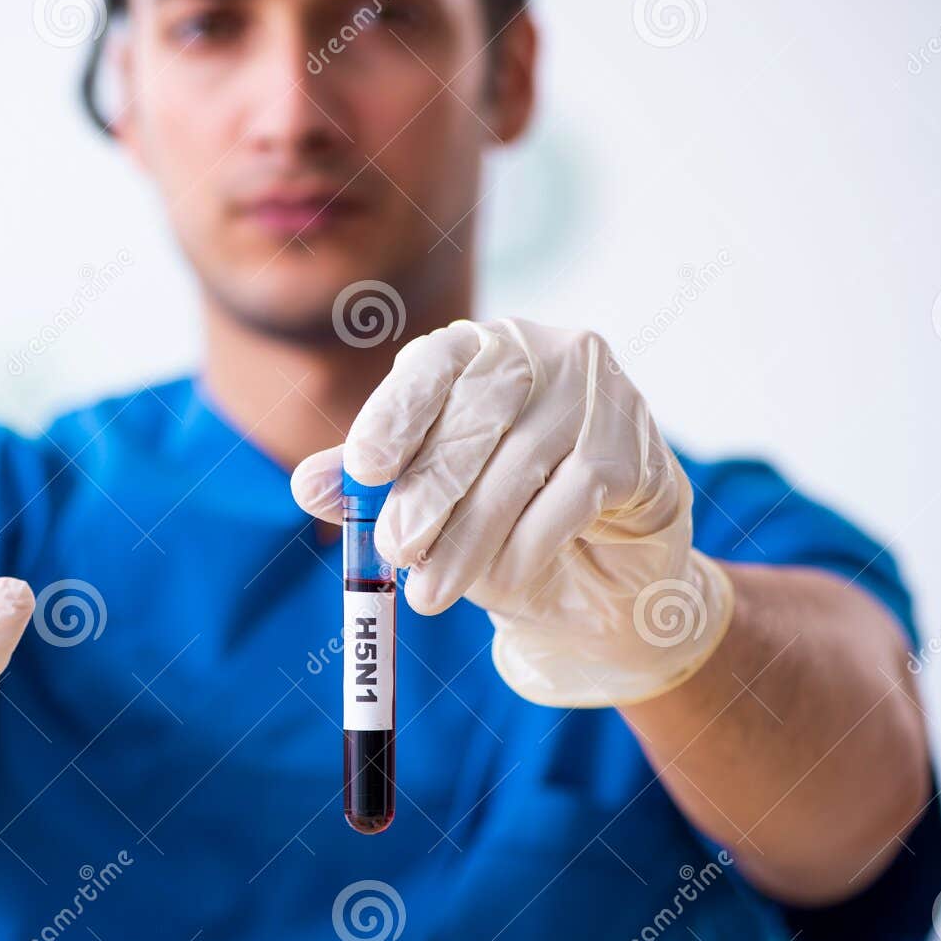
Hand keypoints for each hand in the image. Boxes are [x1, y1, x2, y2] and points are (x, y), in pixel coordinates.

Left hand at [291, 318, 732, 707]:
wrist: (601, 568)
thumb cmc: (499, 513)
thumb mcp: (427, 495)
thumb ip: (368, 485)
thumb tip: (306, 485)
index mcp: (479, 347)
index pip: (433, 364)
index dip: (396, 413)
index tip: (364, 468)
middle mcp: (541, 352)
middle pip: (477, 417)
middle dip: (429, 492)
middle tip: (396, 551)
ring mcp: (597, 393)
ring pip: (521, 466)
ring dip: (471, 538)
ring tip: (432, 592)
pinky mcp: (633, 446)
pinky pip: (575, 498)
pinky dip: (530, 546)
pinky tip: (503, 583)